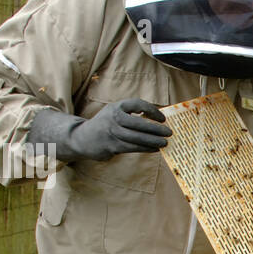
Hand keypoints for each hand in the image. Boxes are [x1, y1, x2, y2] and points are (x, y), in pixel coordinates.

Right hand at [28, 99, 171, 161]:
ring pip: (136, 138)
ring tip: (165, 143)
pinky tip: (155, 149)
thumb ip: (132, 114)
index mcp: (116, 107)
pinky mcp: (111, 146)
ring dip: (153, 141)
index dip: (152, 110)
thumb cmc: (106, 124)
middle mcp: (113, 118)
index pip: (137, 104)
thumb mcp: (115, 112)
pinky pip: (132, 148)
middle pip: (139, 124)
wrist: (83, 138)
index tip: (163, 118)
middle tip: (169, 133)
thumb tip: (157, 120)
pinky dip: (145, 149)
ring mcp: (112, 133)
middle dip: (156, 129)